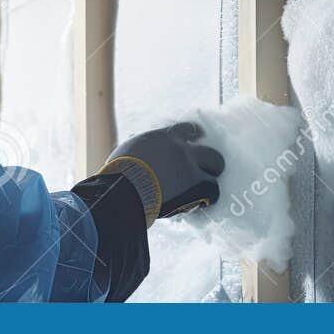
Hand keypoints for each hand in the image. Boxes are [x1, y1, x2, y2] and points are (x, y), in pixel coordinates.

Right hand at [100, 122, 224, 225]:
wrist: (122, 192)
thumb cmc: (117, 177)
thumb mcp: (128, 154)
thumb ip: (143, 152)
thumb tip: (140, 157)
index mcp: (162, 138)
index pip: (187, 129)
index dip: (195, 137)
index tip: (198, 142)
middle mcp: (180, 148)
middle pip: (208, 149)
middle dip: (209, 160)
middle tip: (207, 170)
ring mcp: (190, 165)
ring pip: (216, 165)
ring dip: (211, 177)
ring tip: (205, 188)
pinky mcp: (196, 184)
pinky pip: (213, 189)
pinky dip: (209, 197)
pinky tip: (202, 203)